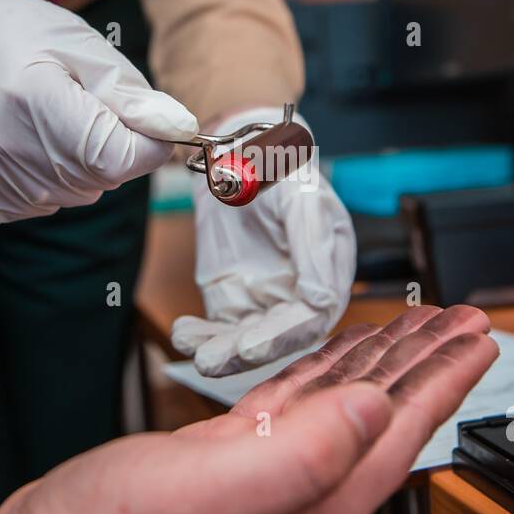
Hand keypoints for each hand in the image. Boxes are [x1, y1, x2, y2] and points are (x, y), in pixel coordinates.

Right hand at [0, 0, 197, 222]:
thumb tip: (178, 130)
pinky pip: (28, 206)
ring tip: (38, 120)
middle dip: (108, 151)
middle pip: (96, 181)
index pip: (117, 157)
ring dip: (72, 168)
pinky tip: (13, 140)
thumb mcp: (75, 43)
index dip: (147, 147)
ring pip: (67, 198)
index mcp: (31, 96)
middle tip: (78, 108)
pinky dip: (36, 180)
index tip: (150, 128)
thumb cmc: (7, 32)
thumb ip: (129, 93)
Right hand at [0, 305, 496, 513]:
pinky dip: (324, 380)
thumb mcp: (208, 495)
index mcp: (310, 513)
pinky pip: (296, 414)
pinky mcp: (226, 469)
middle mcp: (299, 503)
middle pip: (384, 419)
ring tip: (416, 328)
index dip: (443, 378)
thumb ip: (302, 454)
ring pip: (345, 411)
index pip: (399, 434)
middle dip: (425, 364)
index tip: (477, 335)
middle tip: (460, 320)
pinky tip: (339, 362)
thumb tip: (375, 407)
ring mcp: (264, 488)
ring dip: (383, 365)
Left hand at [171, 108, 355, 376]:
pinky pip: (217, 329)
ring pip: (244, 339)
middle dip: (243, 353)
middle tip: (211, 360)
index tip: (251, 346)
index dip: (283, 336)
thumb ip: (313, 246)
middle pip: (276, 337)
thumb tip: (321, 301)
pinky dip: (200, 336)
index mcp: (329, 273)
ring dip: (218, 350)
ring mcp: (263, 300)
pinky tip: (184, 333)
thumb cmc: (281, 167)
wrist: (238, 153)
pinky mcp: (231, 299)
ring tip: (192, 346)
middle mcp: (299, 295)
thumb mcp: (302, 197)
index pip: (311, 318)